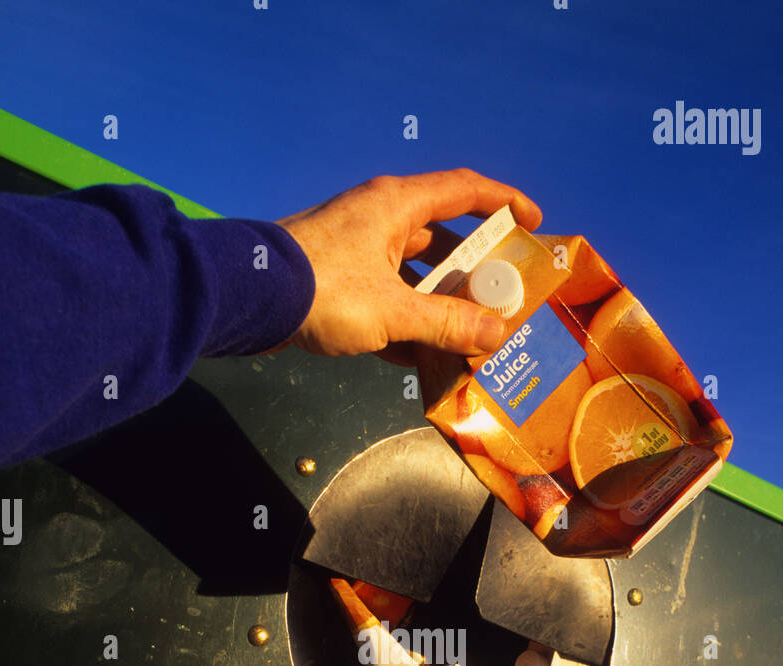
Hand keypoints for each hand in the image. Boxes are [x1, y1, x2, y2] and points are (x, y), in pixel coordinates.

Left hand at [277, 169, 541, 361]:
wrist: (248, 300)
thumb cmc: (323, 290)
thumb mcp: (394, 311)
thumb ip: (447, 323)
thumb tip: (496, 335)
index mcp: (397, 205)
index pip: (466, 190)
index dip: (505, 202)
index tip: (534, 222)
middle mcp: (379, 219)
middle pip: (443, 237)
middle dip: (475, 270)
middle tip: (503, 296)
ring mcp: (356, 251)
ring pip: (413, 274)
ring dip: (441, 303)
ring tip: (470, 334)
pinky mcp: (338, 282)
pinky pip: (387, 299)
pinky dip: (407, 324)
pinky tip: (423, 357)